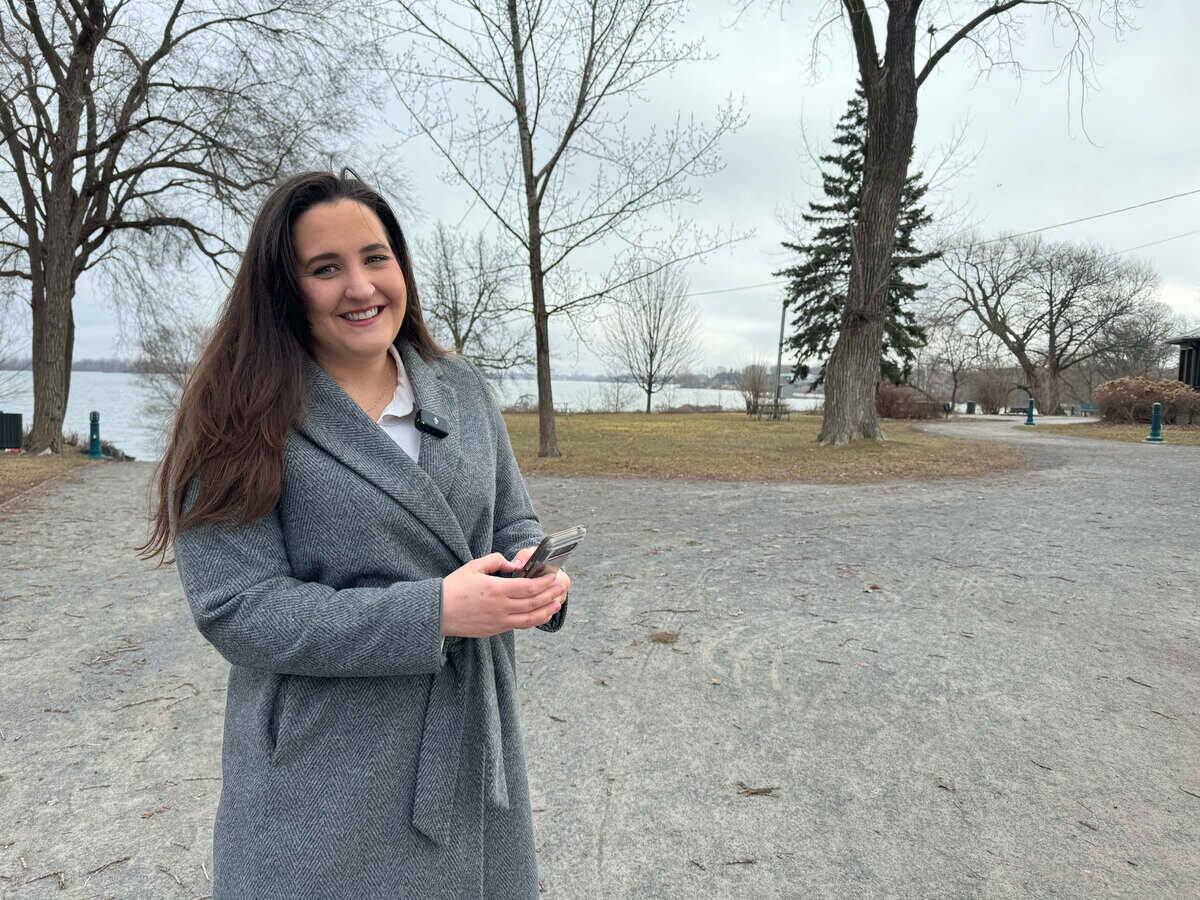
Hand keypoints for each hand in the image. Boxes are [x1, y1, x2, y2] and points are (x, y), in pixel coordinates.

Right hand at [441, 552, 567, 638]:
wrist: (436, 613)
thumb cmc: (454, 587)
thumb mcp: (474, 566)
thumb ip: (496, 561)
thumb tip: (514, 565)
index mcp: (496, 589)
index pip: (529, 587)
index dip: (545, 582)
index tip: (554, 575)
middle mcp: (501, 607)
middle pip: (534, 602)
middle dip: (551, 594)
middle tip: (562, 587)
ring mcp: (499, 621)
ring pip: (530, 618)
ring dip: (547, 610)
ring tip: (558, 602)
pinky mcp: (495, 630)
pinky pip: (520, 626)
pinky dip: (534, 621)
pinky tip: (541, 615)